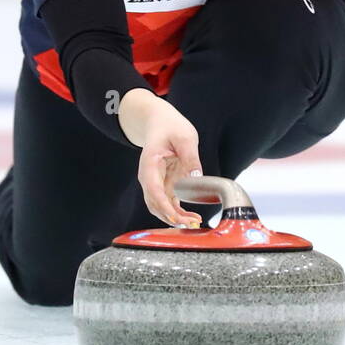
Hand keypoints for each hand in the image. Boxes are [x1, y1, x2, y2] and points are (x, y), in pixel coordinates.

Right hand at [118, 91, 206, 226]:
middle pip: (155, 203)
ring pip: (160, 207)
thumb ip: (190, 156)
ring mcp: (155, 182)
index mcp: (149, 164)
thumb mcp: (184, 137)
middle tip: (191, 222)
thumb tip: (196, 177)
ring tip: (193, 221)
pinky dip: (177, 212)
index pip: (153, 190)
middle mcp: (149, 177)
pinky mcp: (164, 184)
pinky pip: (168, 203)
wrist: (160, 122)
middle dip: (171, 216)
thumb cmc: (170, 126)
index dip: (164, 206)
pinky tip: (191, 216)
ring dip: (174, 217)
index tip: (176, 217)